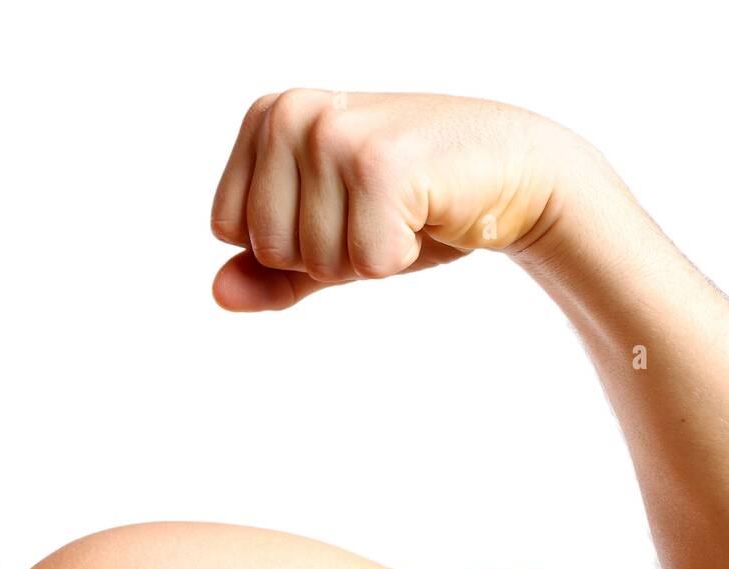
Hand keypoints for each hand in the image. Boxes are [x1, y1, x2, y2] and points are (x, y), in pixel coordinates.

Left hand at [209, 90, 592, 310]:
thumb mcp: (333, 237)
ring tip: (405, 209)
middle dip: (330, 253)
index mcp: (266, 117)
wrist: (510, 170)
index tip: (346, 208)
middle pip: (268, 247)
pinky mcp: (381, 165)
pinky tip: (427, 213)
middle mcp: (292, 114)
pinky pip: (366, 262)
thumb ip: (272, 270)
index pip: (230, 230)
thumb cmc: (416, 203)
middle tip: (381, 212)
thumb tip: (218, 295)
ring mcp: (335, 135)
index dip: (295, 242)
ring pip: (318, 260)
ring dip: (370, 255)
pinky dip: (401, 255)